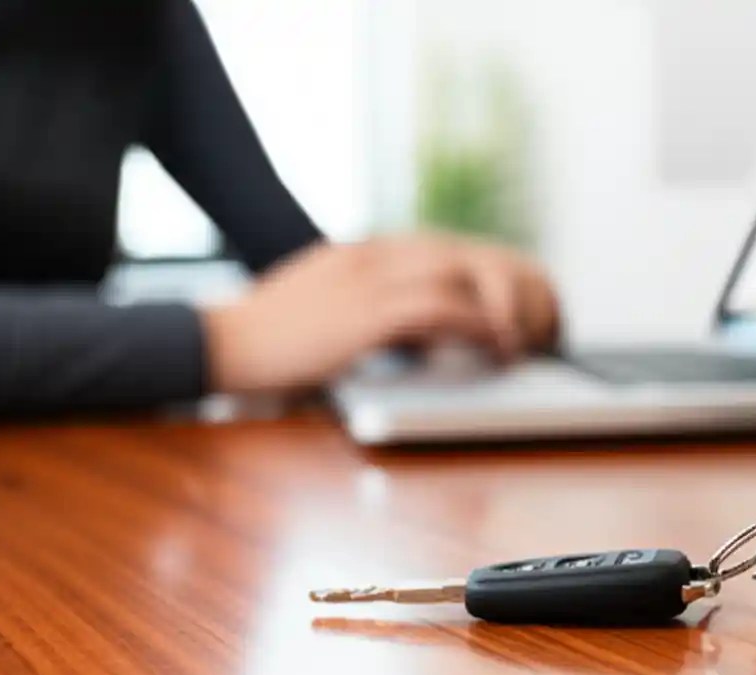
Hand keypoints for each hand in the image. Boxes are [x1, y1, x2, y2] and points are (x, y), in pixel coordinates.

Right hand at [200, 236, 559, 392]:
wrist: (218, 344)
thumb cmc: (266, 339)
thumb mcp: (323, 308)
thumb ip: (367, 306)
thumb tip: (414, 329)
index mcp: (363, 251)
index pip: (443, 247)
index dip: (488, 274)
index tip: (515, 303)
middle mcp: (372, 254)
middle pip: (463, 250)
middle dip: (509, 283)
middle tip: (537, 319)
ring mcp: (369, 279)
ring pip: (461, 270)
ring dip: (502, 304)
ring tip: (525, 338)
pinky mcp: (366, 312)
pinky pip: (443, 307)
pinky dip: (479, 325)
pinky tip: (499, 346)